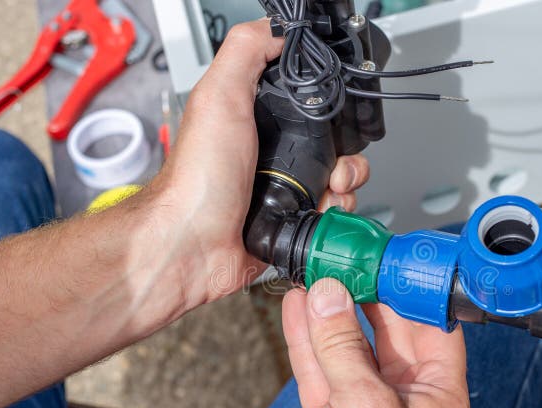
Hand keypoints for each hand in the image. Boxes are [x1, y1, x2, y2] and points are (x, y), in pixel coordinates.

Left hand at [147, 19, 369, 301]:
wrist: (194, 245)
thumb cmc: (197, 179)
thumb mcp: (219, 96)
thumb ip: (246, 51)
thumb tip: (279, 28)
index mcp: (254, 119)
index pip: (307, 102)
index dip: (329, 104)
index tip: (338, 111)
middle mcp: (270, 152)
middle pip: (331, 142)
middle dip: (346, 152)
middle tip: (338, 162)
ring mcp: (282, 187)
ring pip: (338, 177)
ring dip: (346, 183)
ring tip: (332, 189)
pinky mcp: (291, 219)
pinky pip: (331, 211)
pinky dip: (336, 211)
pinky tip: (323, 210)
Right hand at [281, 278, 470, 407]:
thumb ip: (343, 348)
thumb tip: (330, 298)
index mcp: (436, 396)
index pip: (433, 326)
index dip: (412, 290)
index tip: (390, 259)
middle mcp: (407, 399)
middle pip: (388, 332)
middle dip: (364, 296)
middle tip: (344, 262)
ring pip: (350, 348)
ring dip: (331, 315)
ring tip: (315, 278)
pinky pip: (324, 371)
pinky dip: (309, 343)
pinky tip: (299, 313)